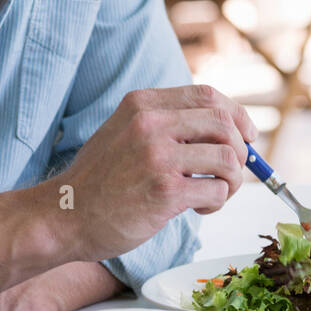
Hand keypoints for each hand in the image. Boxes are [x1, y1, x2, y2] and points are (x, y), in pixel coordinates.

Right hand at [52, 83, 257, 262]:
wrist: (63, 215)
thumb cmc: (98, 180)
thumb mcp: (124, 131)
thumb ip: (164, 123)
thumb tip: (222, 128)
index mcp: (143, 104)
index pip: (207, 95)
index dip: (236, 114)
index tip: (246, 135)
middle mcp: (151, 124)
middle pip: (223, 124)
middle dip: (240, 150)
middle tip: (233, 172)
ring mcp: (157, 157)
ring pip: (227, 158)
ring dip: (232, 180)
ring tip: (216, 194)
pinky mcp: (164, 192)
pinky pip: (216, 191)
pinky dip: (217, 202)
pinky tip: (199, 209)